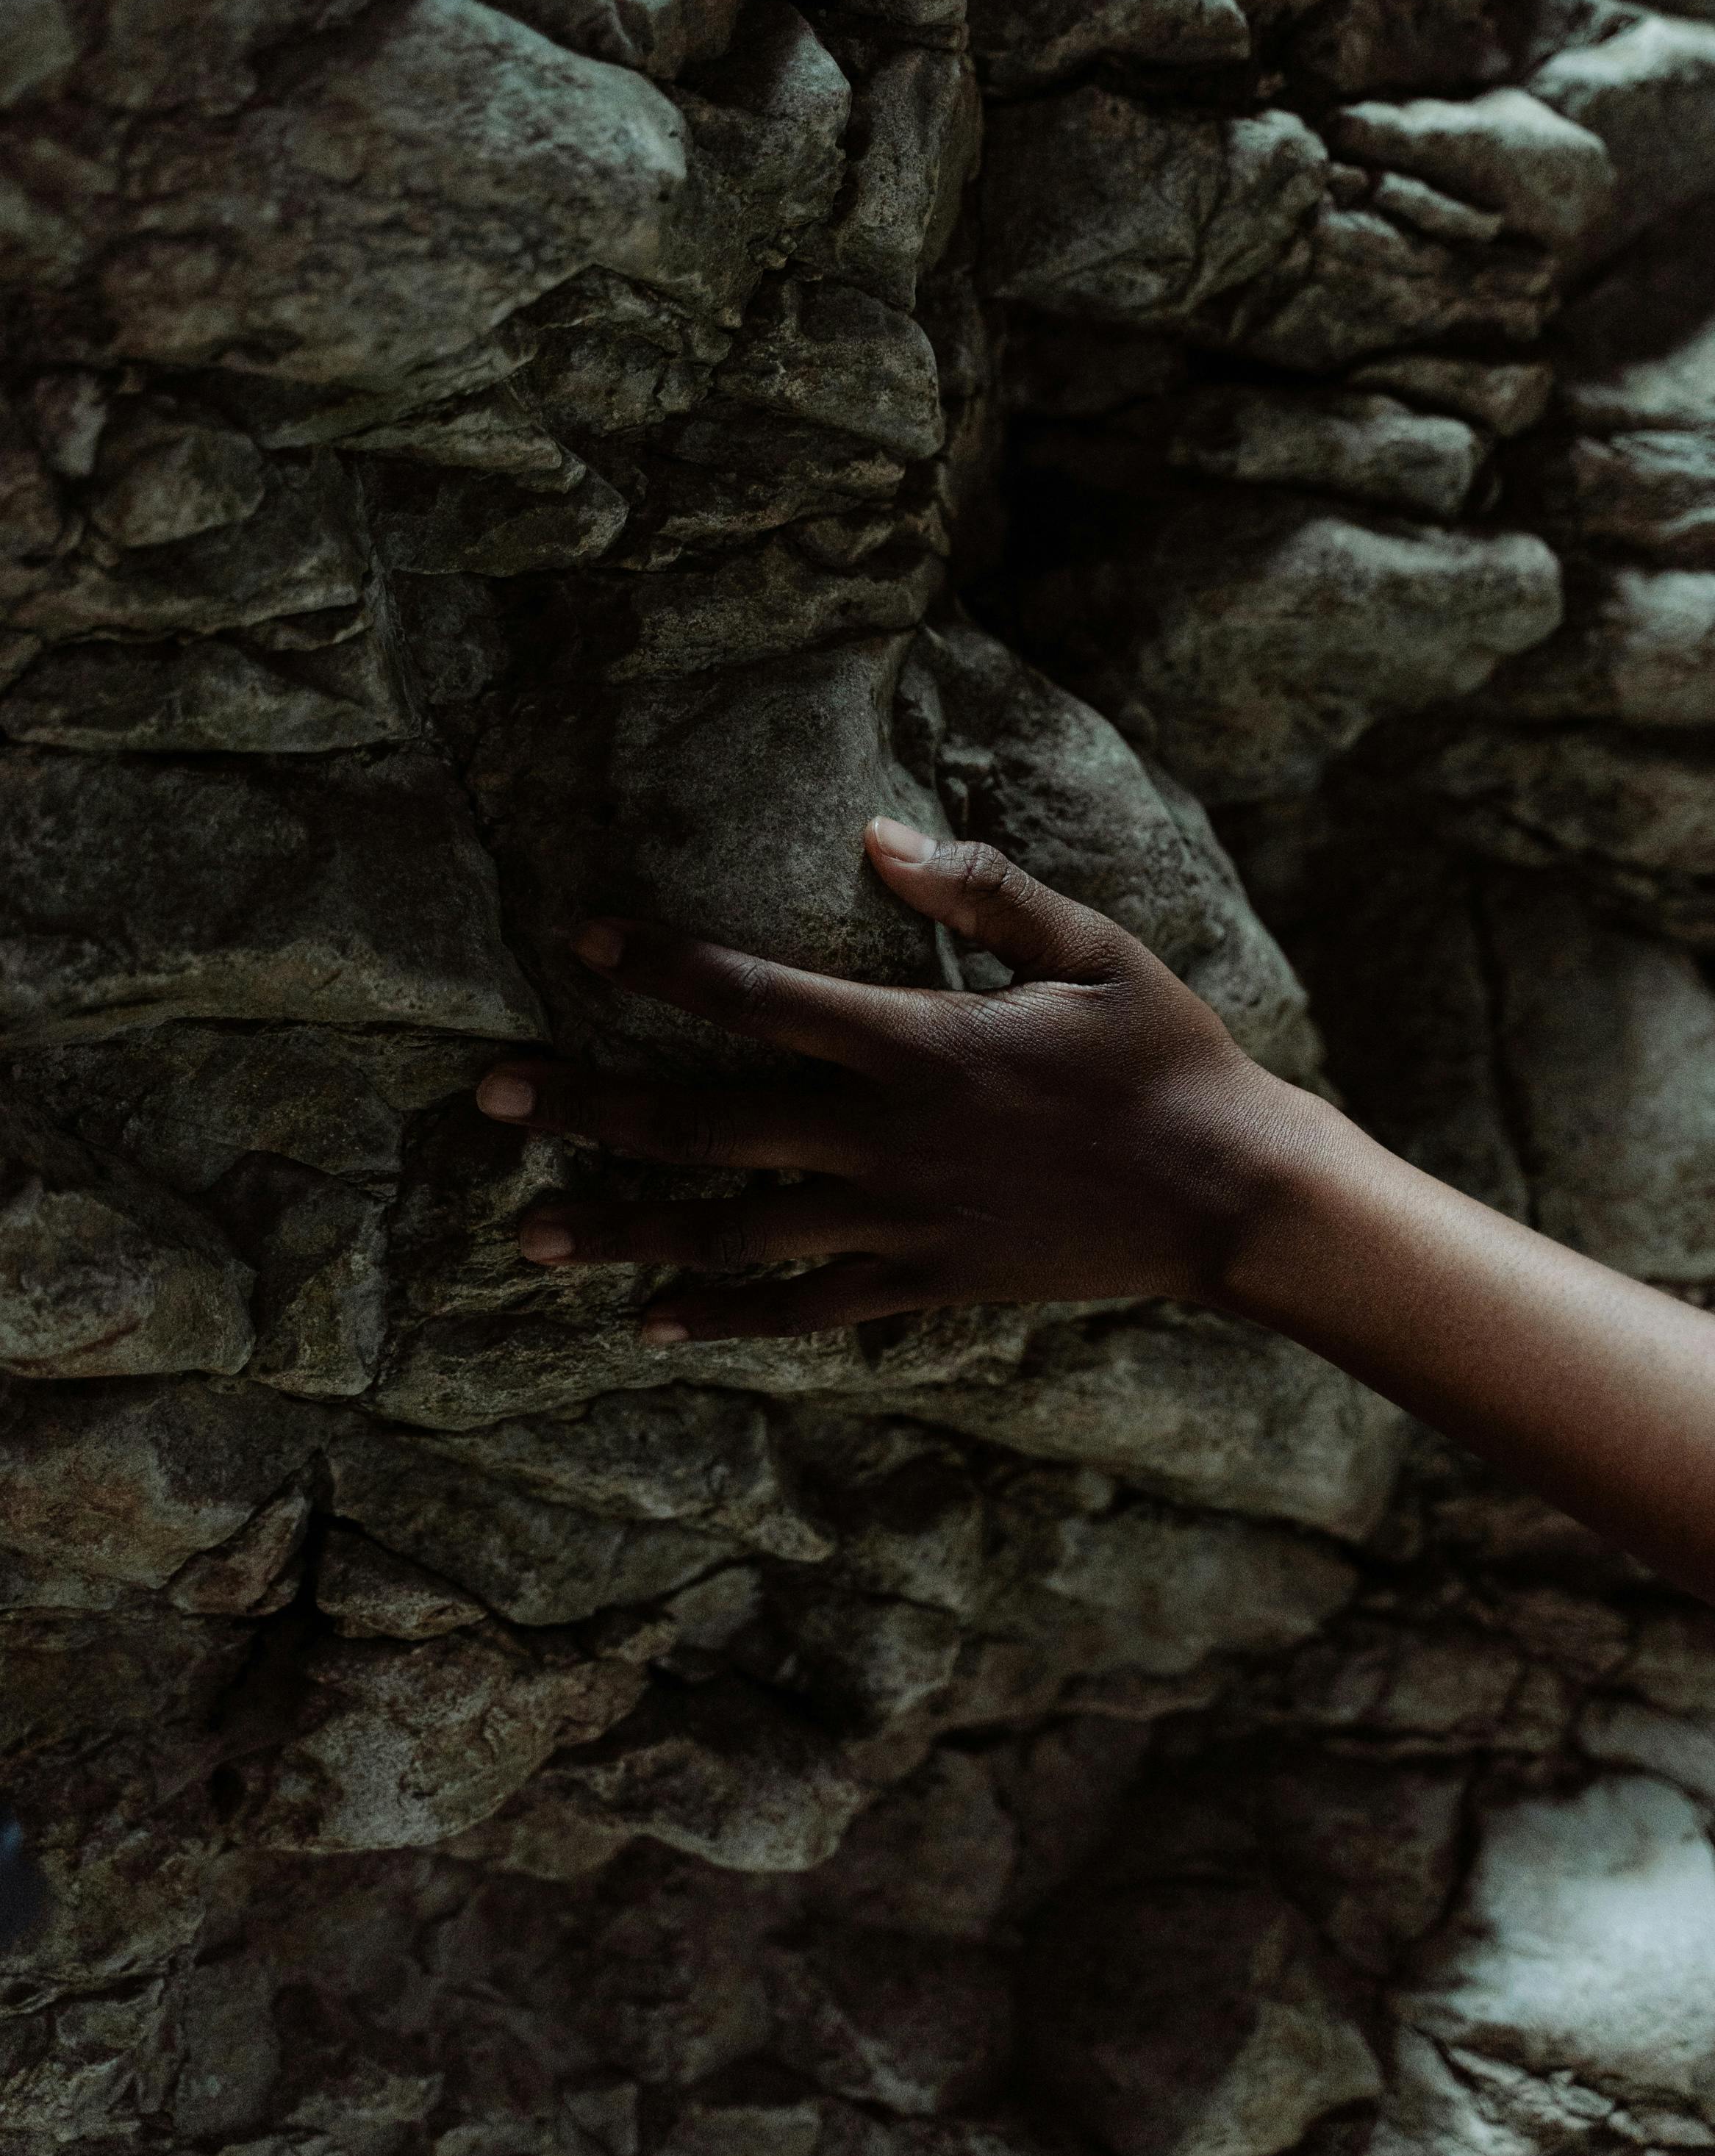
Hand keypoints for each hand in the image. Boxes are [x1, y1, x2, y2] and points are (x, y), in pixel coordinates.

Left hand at [476, 819, 1300, 1347]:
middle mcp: (888, 1138)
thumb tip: (875, 834)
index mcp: (920, 1042)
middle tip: (491, 1098)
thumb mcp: (1092, 946)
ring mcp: (899, 1222)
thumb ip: (980, 889)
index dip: (664, 968)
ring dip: (623, 1226)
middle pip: (708, 1122)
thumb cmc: (1165, 1055)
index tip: (584, 944)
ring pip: (731, 1229)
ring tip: (527, 1231)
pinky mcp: (922, 1286)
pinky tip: (648, 1320)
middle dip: (592, 1106)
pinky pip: (801, 1309)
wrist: (1230, 1195)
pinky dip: (722, 1318)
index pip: (759, 997)